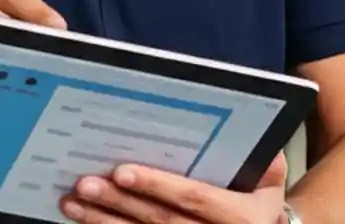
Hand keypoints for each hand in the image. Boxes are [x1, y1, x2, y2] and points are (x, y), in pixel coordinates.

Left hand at [61, 152, 288, 223]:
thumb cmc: (260, 202)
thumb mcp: (270, 179)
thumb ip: (261, 158)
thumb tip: (245, 129)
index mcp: (241, 217)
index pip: (194, 199)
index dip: (157, 185)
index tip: (122, 172)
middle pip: (159, 221)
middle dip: (119, 203)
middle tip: (84, 183)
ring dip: (103, 221)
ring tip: (73, 202)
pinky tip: (86, 220)